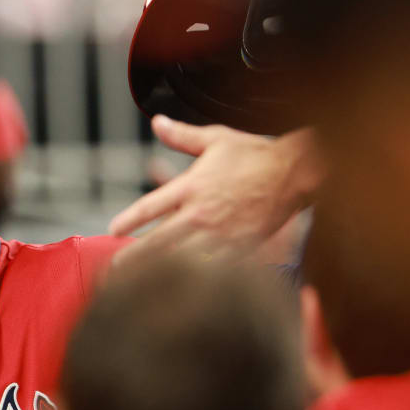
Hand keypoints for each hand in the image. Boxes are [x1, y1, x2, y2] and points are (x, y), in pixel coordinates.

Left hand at [109, 116, 322, 265]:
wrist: (297, 173)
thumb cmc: (255, 155)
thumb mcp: (216, 139)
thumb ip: (182, 135)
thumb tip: (156, 121)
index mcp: (190, 186)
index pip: (149, 207)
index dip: (127, 221)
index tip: (112, 231)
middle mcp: (201, 213)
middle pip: (158, 241)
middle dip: (135, 256)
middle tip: (116, 266)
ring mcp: (221, 234)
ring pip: (182, 259)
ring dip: (160, 270)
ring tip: (140, 283)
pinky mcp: (241, 247)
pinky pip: (213, 268)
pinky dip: (196, 278)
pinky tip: (183, 288)